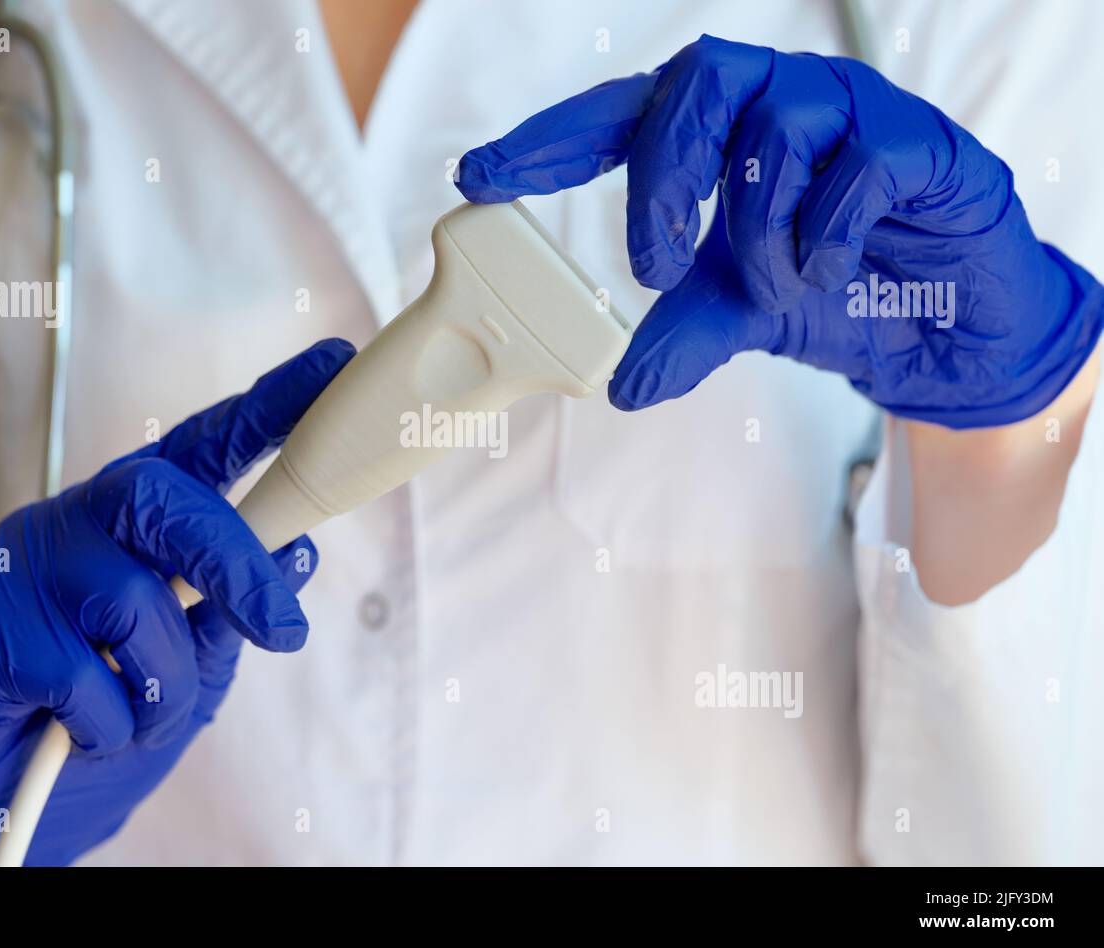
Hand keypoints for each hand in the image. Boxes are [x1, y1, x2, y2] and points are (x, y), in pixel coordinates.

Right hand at [0, 339, 354, 865]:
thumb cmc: (103, 714)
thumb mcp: (190, 665)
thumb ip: (232, 611)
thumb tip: (300, 551)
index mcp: (136, 520)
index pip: (204, 445)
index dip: (267, 406)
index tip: (333, 360)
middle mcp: (81, 523)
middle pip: (166, 497)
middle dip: (237, 567)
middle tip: (285, 634)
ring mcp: (23, 569)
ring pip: (134, 602)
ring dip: (164, 684)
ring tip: (140, 719)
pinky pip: (84, 680)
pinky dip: (108, 726)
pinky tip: (76, 734)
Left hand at [458, 35, 1102, 427]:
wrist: (946, 327)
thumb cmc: (831, 293)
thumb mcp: (738, 317)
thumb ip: (679, 335)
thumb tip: (620, 386)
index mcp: (716, 130)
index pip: (619, 114)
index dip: (547, 140)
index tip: (479, 175)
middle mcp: (775, 100)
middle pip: (694, 83)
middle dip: (663, 178)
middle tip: (656, 262)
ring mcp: (848, 109)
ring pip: (777, 127)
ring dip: (758, 229)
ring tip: (773, 288)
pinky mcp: (916, 140)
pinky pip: (859, 164)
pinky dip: (827, 235)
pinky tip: (824, 275)